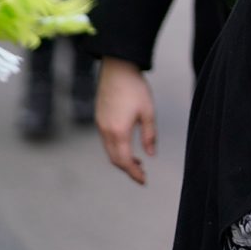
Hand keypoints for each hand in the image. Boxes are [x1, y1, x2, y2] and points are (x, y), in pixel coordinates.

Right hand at [95, 57, 156, 184]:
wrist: (117, 68)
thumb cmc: (135, 88)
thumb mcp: (148, 112)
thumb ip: (149, 135)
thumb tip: (150, 154)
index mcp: (118, 131)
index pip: (124, 161)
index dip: (133, 174)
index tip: (143, 181)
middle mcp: (106, 131)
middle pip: (114, 159)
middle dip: (127, 169)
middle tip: (142, 174)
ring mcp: (100, 125)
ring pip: (109, 150)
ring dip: (121, 159)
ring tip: (137, 162)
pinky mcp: (99, 118)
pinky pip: (106, 141)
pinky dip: (116, 149)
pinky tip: (127, 146)